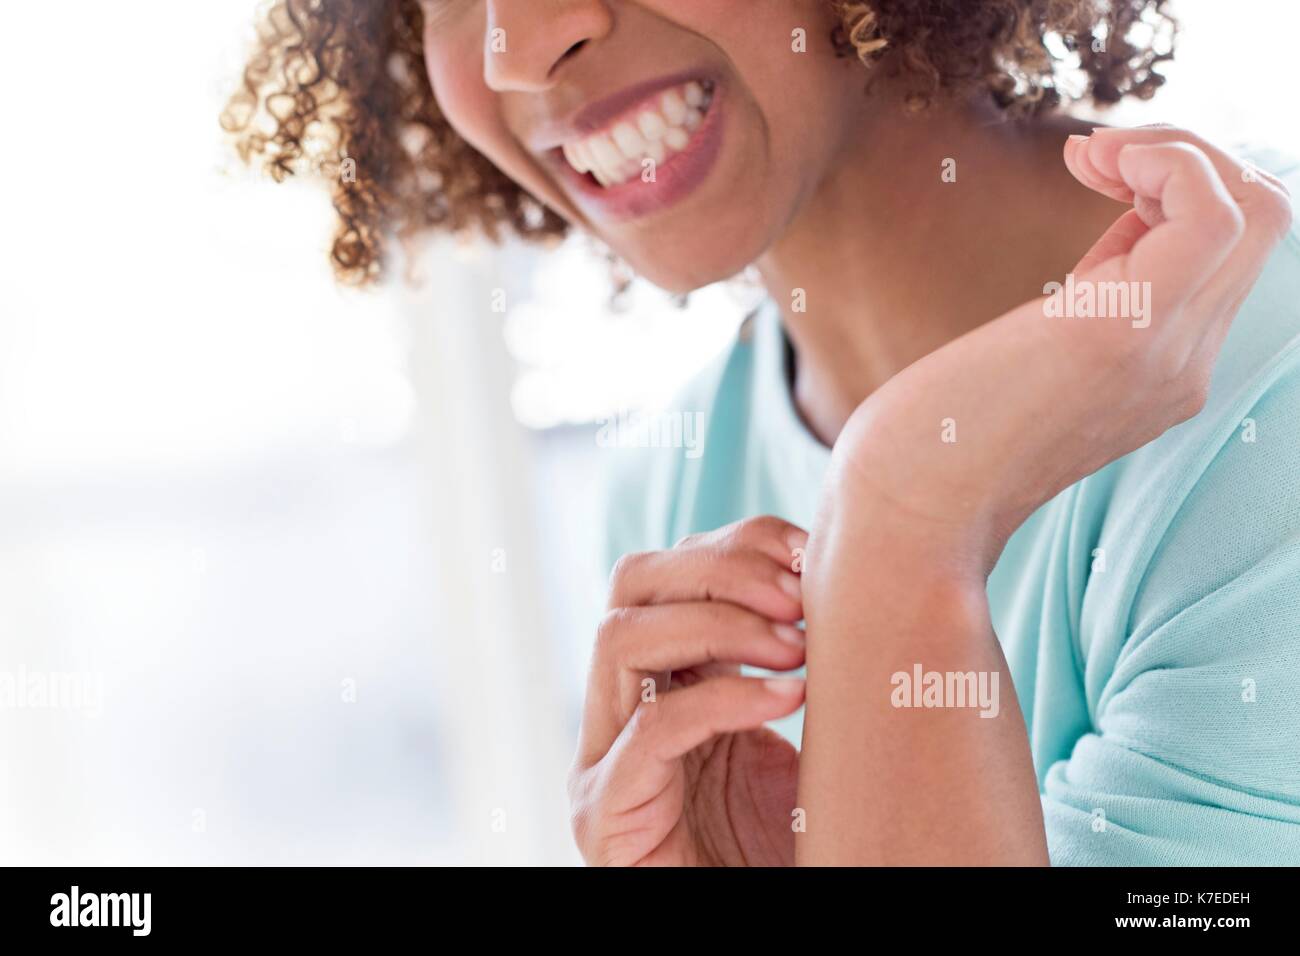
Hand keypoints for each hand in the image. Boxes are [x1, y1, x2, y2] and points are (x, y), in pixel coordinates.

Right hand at [569, 517, 807, 865]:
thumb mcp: (798, 721)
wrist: (768, 916)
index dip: (736, 543)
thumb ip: (791, 651)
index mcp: (662, 673)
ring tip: (796, 647)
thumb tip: (839, 560)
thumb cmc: (796, 831)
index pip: (668, 568)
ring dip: (717, 624)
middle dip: (719, 569)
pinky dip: (723, 698)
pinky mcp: (606, 814)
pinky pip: (651, 731)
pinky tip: (787, 698)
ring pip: (621, 636)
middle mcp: (618, 704)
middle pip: (630, 582)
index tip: (810, 552)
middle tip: (799, 595)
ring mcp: (603, 757)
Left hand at [824, 126, 1292, 568]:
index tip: (1097, 174)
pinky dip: (1164, 160)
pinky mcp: (1120, 334)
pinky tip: (1090, 162)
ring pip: (1252, 206)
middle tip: (1094, 158)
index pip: (1235, 249)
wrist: (903, 510)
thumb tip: (1131, 207)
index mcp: (1164, 369)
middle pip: (1260, 218)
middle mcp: (1184, 367)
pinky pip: (1209, 215)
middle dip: (1185, 153)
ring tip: (1090, 157)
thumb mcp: (1037, 345)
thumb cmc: (940, 431)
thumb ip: (1101, 287)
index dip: (1184, 185)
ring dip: (1173, 148)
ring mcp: (1165, 355)